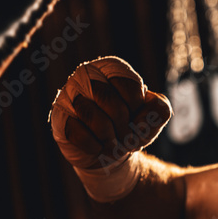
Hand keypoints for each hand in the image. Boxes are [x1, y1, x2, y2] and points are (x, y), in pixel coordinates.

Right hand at [51, 56, 171, 173]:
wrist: (108, 150)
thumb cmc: (131, 126)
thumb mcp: (152, 117)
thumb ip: (159, 108)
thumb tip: (147, 108)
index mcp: (112, 68)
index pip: (130, 87)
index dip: (139, 111)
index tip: (137, 119)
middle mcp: (87, 74)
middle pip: (111, 102)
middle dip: (124, 128)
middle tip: (126, 137)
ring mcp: (69, 94)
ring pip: (94, 119)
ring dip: (110, 140)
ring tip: (113, 143)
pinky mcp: (58, 116)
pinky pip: (79, 134)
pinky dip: (95, 147)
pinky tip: (97, 146)